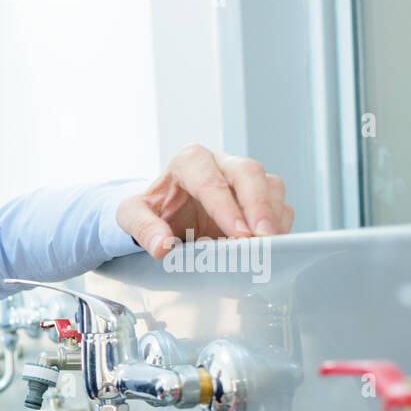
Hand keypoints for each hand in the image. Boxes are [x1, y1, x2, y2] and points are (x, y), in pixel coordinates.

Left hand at [117, 144, 293, 258]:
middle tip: (263, 237)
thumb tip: (161, 248)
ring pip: (270, 185)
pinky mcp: (260, 196)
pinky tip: (273, 245)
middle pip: (248, 173)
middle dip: (258, 206)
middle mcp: (221, 163)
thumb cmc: (150, 210)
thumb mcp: (131, 216)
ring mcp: (243, 178)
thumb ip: (143, 229)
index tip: (238, 234)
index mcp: (189, 161)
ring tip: (271, 245)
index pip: (210, 180)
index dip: (226, 208)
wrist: (164, 214)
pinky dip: (280, 224)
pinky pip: (280, 204)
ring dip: (273, 216)